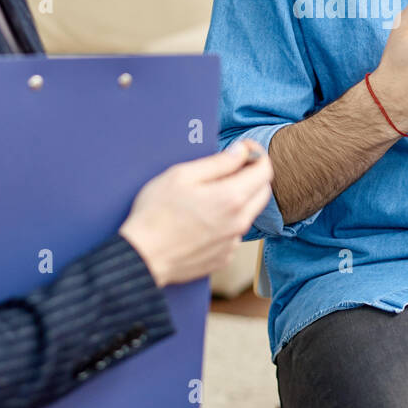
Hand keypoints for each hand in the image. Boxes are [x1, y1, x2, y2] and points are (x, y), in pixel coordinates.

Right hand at [119, 139, 272, 286]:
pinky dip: (227, 222)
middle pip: (263, 192)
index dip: (257, 154)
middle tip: (229, 169)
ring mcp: (232, 242)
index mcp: (232, 198)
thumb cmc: (156, 214)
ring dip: (239, 200)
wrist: (142, 258)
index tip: (245, 149)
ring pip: (248, 213)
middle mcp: (239, 222)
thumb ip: (219, 162)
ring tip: (208, 196)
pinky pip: (234, 233)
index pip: (265, 171)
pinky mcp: (224, 257)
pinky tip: (202, 220)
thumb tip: (241, 152)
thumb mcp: (182, 175)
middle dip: (252, 176)